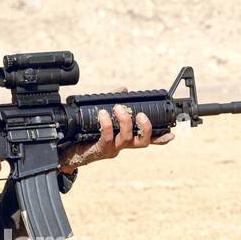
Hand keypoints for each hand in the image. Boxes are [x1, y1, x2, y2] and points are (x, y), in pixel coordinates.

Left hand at [58, 95, 174, 172]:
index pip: (147, 139)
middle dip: (146, 128)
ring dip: (125, 121)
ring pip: (126, 138)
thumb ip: (114, 103)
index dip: (160, 138)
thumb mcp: (103, 116)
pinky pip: (107, 137)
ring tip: (118, 108)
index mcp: (126, 138)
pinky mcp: (101, 149)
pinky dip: (107, 124)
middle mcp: (122, 145)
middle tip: (141, 115)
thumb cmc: (86, 132)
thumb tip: (124, 90)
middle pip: (142, 142)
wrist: (69, 150)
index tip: (171, 134)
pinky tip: (103, 114)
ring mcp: (113, 148)